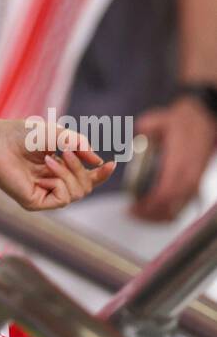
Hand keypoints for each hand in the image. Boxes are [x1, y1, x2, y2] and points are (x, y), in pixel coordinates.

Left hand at [0, 117, 115, 210]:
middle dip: (82, 168)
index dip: (100, 174)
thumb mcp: (58, 134)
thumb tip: (98, 161)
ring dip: (71, 172)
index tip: (112, 164)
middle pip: (85, 187)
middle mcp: (51, 182)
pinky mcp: (35, 202)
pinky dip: (61, 180)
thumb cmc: (22, 134)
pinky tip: (46, 168)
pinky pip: (64, 198)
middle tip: (68, 151)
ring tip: (53, 157)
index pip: (85, 177)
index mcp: (57, 167)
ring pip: (78, 193)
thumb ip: (80, 145)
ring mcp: (43, 193)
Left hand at [130, 99, 216, 221]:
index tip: (133, 207)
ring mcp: (194, 182)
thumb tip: (136, 132)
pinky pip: (183, 207)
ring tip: (140, 214)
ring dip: (158, 217)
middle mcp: (188, 176)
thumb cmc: (183, 122)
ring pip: (178, 210)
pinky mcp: (196, 185)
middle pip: (170, 207)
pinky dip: (168, 213)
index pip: (165, 192)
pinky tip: (155, 211)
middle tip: (131, 212)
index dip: (149, 205)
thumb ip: (147, 125)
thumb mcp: (162, 119)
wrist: (205, 121)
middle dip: (149, 214)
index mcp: (179, 162)